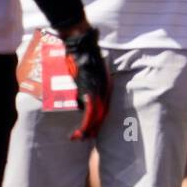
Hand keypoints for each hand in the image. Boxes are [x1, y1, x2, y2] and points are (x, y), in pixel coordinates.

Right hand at [61, 26, 111, 140]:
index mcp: (106, 86)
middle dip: (94, 128)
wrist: (82, 48)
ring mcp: (99, 92)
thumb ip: (87, 85)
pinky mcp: (90, 92)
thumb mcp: (88, 73)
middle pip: (102, 115)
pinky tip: (80, 132)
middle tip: (85, 138)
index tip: (92, 130)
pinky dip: (85, 124)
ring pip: (96, 116)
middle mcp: (105, 90)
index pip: (105, 108)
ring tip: (79, 137)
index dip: (98, 120)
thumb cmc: (82, 57)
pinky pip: (89, 112)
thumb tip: (82, 96)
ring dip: (88, 129)